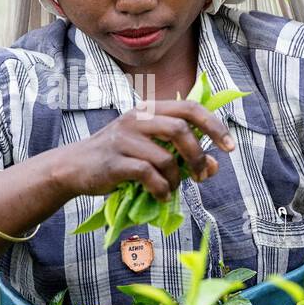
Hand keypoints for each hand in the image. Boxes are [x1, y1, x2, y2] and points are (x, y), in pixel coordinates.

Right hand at [65, 100, 234, 200]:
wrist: (74, 167)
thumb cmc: (117, 157)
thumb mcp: (150, 150)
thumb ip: (181, 154)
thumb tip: (213, 166)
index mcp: (149, 109)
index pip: (190, 108)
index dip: (214, 126)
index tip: (228, 147)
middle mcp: (137, 118)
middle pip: (181, 130)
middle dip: (197, 156)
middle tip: (201, 176)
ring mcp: (124, 139)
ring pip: (166, 158)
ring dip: (176, 179)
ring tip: (171, 189)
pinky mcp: (114, 162)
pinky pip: (149, 176)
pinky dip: (161, 190)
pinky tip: (160, 196)